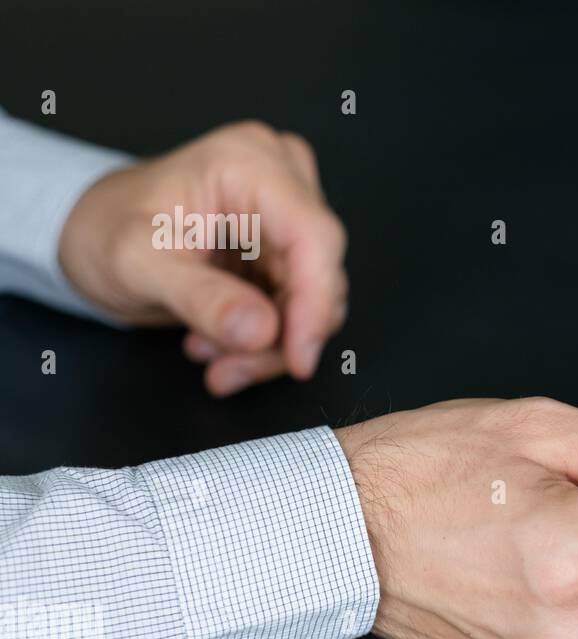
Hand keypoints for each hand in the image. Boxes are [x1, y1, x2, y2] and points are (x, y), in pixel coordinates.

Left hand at [57, 121, 347, 396]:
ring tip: (213, 358)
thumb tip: (262, 332)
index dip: (316, 303)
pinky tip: (221, 344)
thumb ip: (201, 298)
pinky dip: (266, 339)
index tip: (297, 358)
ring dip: (270, 345)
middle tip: (228, 369)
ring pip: (315, 299)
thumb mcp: (136, 264)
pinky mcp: (287, 245)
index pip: (313, 237)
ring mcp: (288, 212)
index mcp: (249, 163)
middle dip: (280, 335)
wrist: (90, 230)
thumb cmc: (104, 228)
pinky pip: (301, 306)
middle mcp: (282, 179)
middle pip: (319, 274)